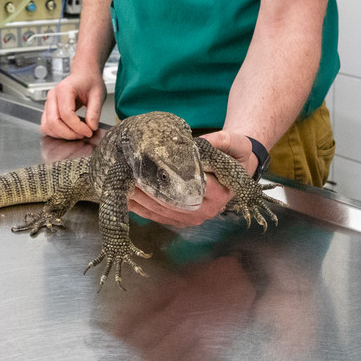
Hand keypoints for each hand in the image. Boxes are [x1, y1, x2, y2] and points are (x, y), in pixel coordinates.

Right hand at [41, 69, 103, 139]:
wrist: (84, 74)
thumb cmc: (90, 81)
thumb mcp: (98, 94)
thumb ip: (95, 112)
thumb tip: (91, 127)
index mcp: (64, 89)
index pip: (66, 114)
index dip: (77, 127)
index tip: (89, 132)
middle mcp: (53, 96)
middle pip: (53, 122)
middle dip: (69, 133)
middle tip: (83, 135)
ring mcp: (48, 103)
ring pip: (47, 126)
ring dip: (61, 134)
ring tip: (76, 134)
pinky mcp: (48, 109)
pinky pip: (46, 125)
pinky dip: (55, 132)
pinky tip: (68, 132)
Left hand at [126, 130, 253, 227]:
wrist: (235, 168)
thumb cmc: (236, 155)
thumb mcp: (236, 143)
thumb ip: (222, 140)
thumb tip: (198, 142)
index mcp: (222, 192)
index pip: (196, 186)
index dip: (175, 178)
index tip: (155, 168)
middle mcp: (207, 210)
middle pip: (173, 202)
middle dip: (150, 190)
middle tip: (130, 176)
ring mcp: (193, 218)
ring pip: (163, 211)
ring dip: (142, 200)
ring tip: (124, 184)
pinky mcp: (182, 220)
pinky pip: (159, 217)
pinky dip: (142, 209)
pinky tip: (127, 198)